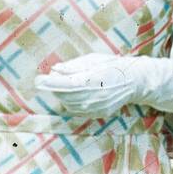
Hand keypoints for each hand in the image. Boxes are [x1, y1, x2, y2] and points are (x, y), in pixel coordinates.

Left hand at [35, 53, 172, 117]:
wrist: (134, 81)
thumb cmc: (112, 65)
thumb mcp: (92, 60)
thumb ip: (73, 66)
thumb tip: (55, 70)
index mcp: (90, 80)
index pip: (62, 84)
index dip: (47, 83)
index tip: (38, 80)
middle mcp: (92, 97)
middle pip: (63, 95)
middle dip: (53, 88)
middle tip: (48, 80)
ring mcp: (95, 108)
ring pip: (68, 104)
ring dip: (62, 95)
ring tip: (63, 85)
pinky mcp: (98, 114)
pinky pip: (77, 110)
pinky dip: (71, 103)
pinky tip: (74, 95)